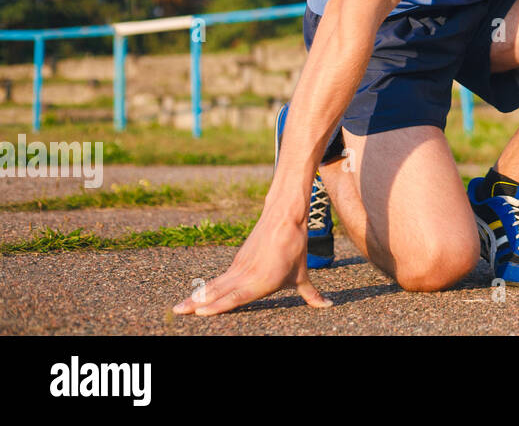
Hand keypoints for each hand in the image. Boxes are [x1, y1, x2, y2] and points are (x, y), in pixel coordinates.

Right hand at [172, 208, 332, 316]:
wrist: (285, 217)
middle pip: (217, 292)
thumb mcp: (302, 274)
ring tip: (177, 308)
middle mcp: (247, 275)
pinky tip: (194, 295)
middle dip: (197, 303)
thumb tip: (328, 306)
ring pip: (214, 285)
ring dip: (195, 296)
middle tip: (177, 312)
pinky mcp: (237, 261)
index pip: (236, 297)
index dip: (218, 305)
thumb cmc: (294, 248)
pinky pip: (218, 278)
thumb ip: (311, 294)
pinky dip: (204, 287)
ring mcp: (239, 267)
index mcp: (262, 281)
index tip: (200, 311)